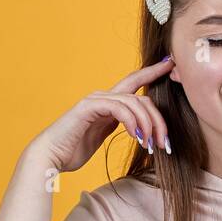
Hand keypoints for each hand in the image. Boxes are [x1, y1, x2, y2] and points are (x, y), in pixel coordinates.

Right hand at [27, 56, 174, 172]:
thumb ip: (119, 126)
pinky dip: (132, 122)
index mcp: (109, 102)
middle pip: (142, 98)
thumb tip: (142, 130)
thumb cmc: (74, 149)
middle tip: (164, 142)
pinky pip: (119, 108)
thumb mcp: (103, 135)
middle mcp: (103, 97)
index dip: (153, 71)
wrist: (50, 157)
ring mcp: (95, 100)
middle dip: (158, 120)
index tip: (171, 64)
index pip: (135, 82)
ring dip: (147, 124)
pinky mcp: (88, 107)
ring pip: (134, 103)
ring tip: (151, 144)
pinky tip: (136, 137)